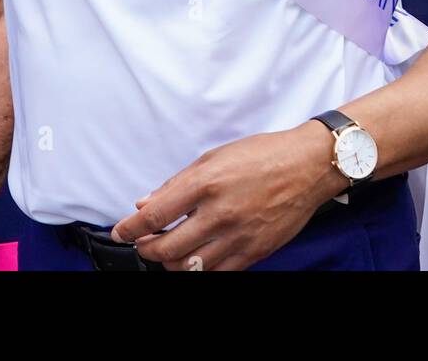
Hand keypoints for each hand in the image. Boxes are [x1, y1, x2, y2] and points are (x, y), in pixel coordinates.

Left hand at [111, 124, 336, 270]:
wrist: (306, 167)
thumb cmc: (261, 155)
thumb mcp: (212, 157)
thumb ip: (176, 183)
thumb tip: (146, 202)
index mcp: (205, 183)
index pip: (155, 215)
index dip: (131, 228)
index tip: (121, 231)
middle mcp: (219, 213)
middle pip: (167, 247)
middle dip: (146, 249)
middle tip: (141, 244)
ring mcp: (238, 236)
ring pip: (190, 266)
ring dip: (169, 263)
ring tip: (164, 252)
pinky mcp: (254, 252)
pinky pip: (218, 272)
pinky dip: (199, 270)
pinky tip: (193, 259)